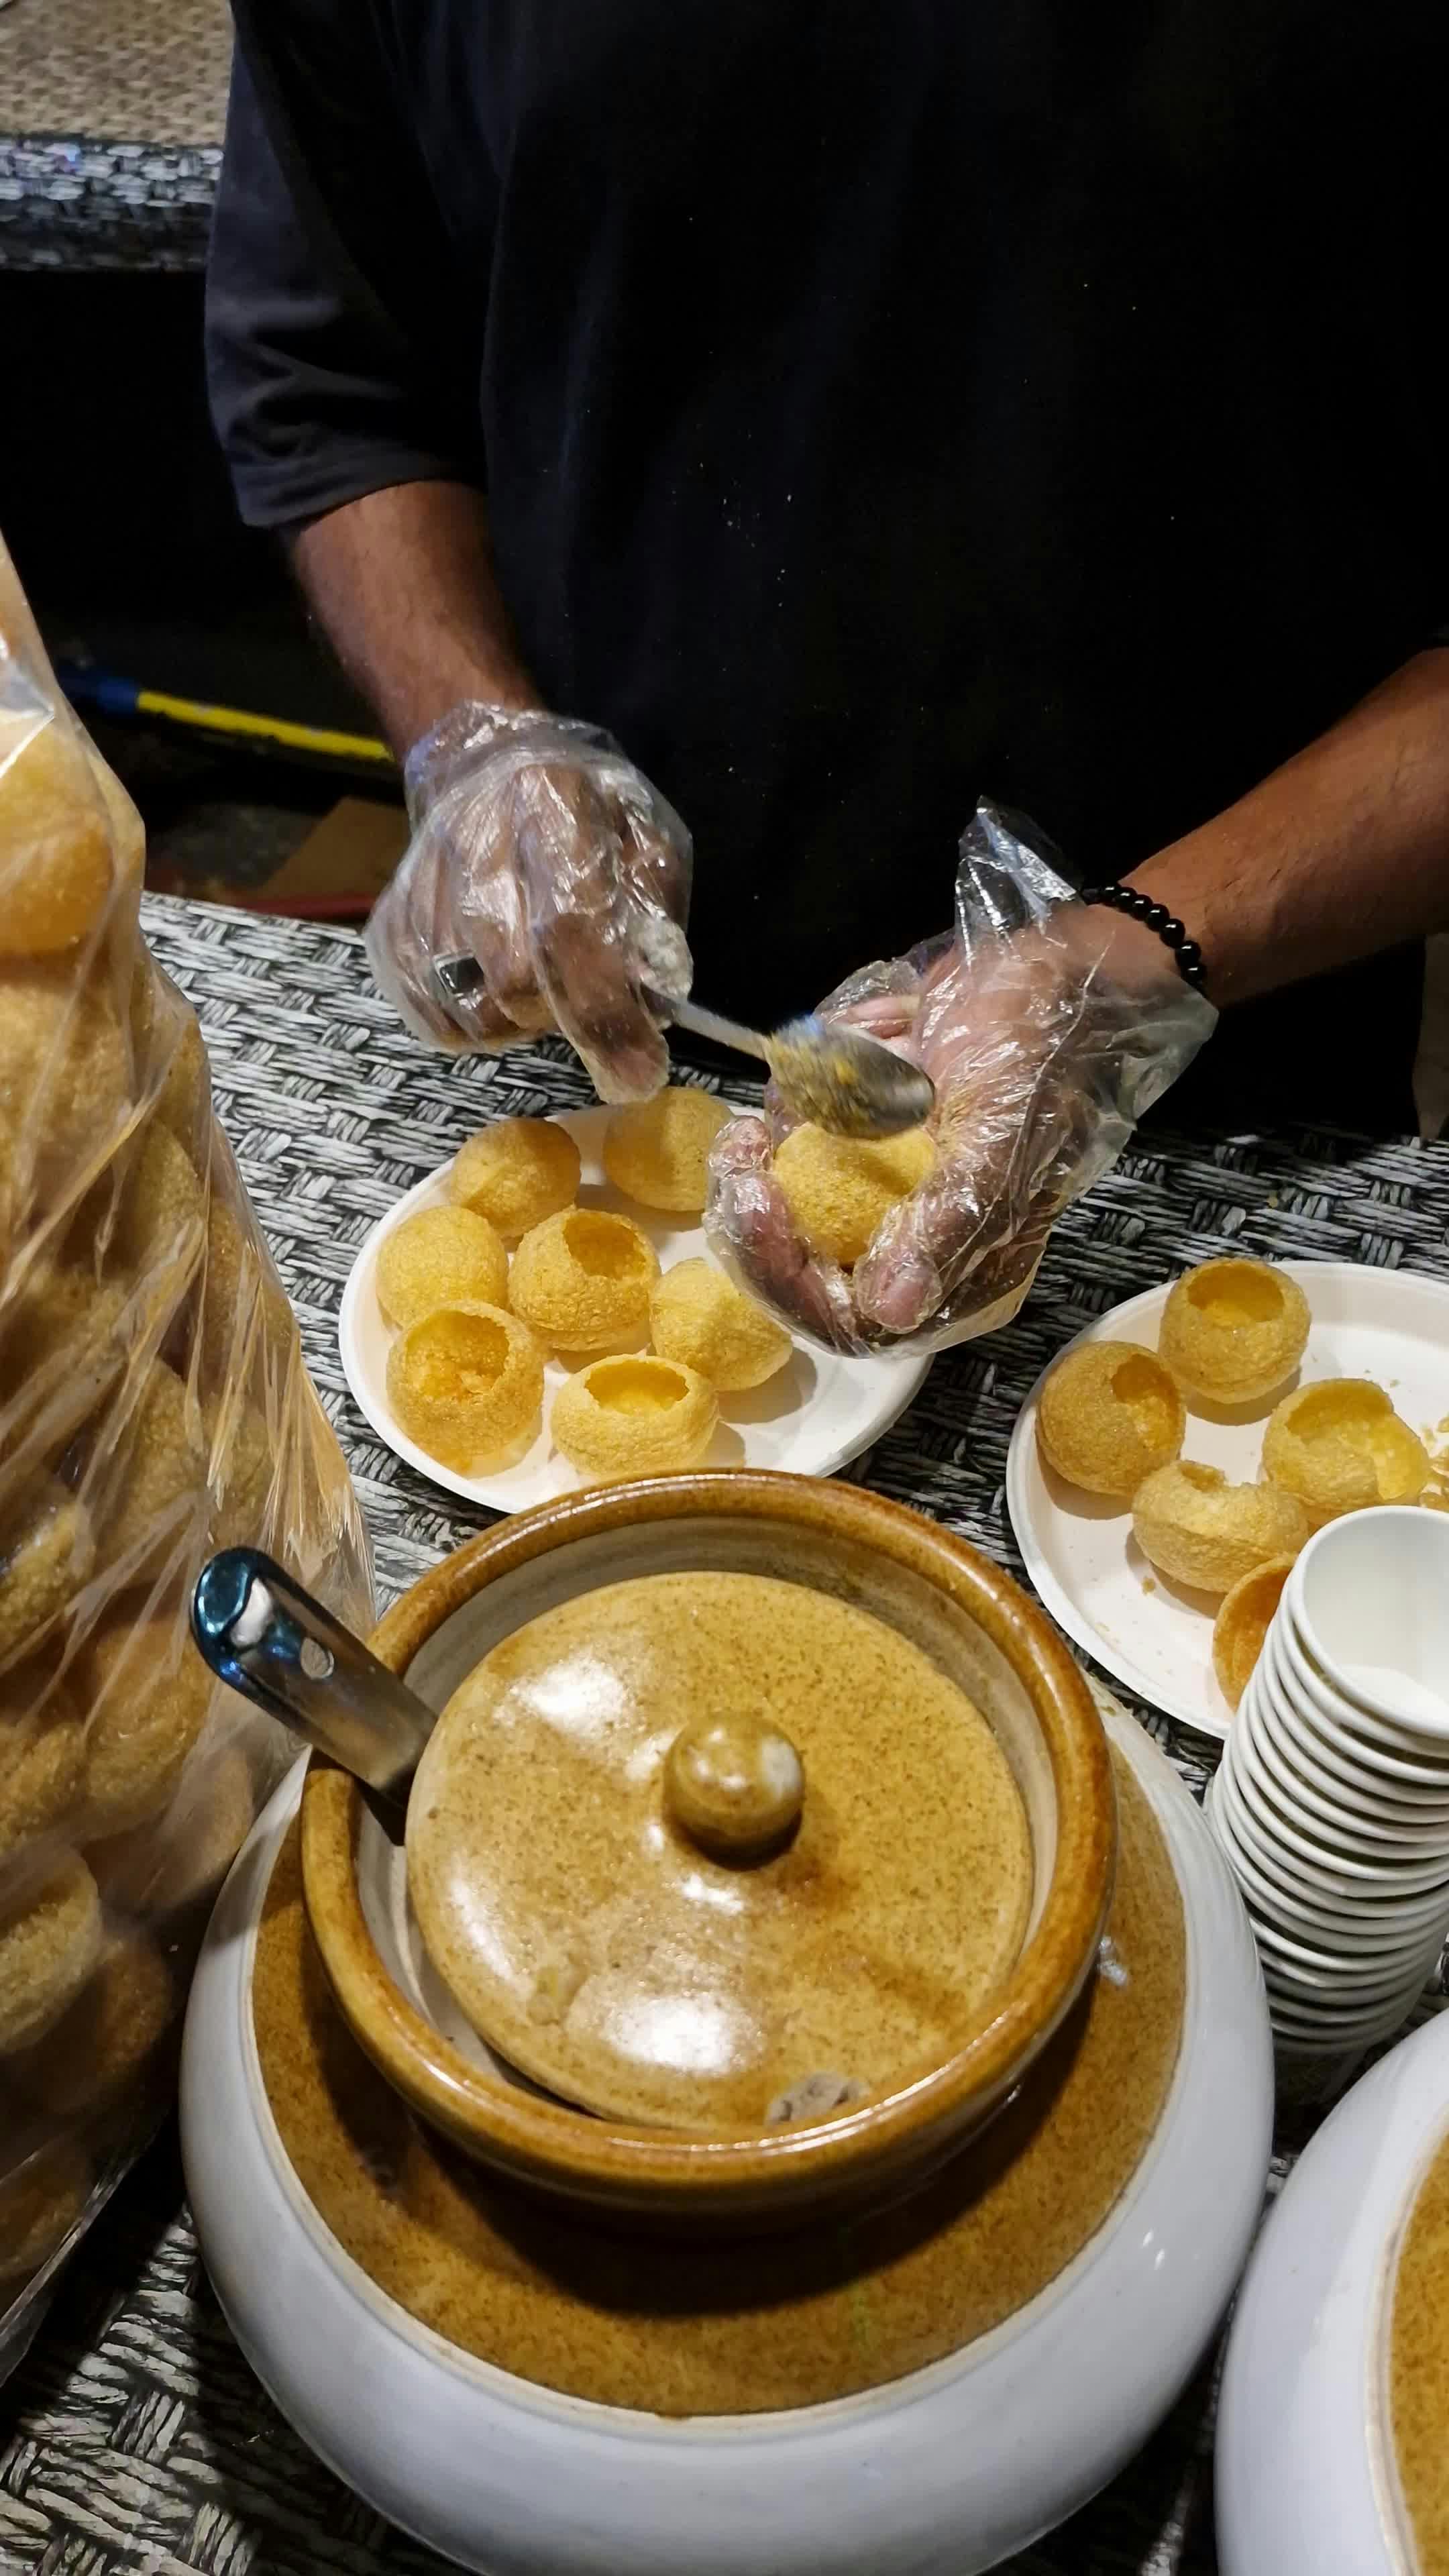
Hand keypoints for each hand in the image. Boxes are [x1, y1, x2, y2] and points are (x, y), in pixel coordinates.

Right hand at [366, 703, 692, 1101]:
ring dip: (523, 1024)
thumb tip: (652, 1003)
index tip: (640, 1072)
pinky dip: (478, 1026)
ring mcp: (419, 892)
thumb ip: (656, 914)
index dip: (606, 1013)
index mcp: (549, 810)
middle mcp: (473, 848)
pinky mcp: (388, 931)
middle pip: (514, 982)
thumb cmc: (581, 811)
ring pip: (473, 1014)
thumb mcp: (646, 838)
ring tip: (542, 983)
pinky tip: (498, 988)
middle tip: (591, 1004)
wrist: (482, 768)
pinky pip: (434, 1020)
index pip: (569, 930)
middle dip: (568, 1019)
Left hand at [706, 803, 1216, 1355]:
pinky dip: (771, 1146)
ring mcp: (893, 1203)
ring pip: (791, 1231)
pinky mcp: (869, 1156)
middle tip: (735, 1167)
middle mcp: (923, 1254)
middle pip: (809, 1283)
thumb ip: (945, 1225)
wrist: (1058, 972)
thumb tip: (892, 1308)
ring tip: (743, 1138)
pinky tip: (759, 1120)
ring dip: (755, 1187)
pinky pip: (797, 1172)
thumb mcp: (997, 1137)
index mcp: (967, 1275)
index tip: (755, 1209)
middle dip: (757, 1234)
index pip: (856, 1325)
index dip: (791, 1283)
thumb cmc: (1039, 1052)